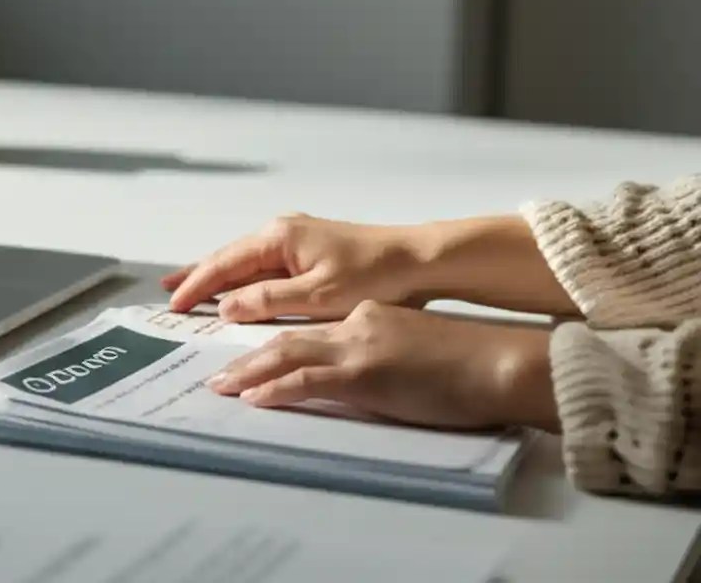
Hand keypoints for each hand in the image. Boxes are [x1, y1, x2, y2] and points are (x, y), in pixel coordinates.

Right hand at [164, 214, 427, 321]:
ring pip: (244, 261)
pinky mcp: (309, 250)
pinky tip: (236, 286)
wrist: (418, 260)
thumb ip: (267, 301)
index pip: (224, 264)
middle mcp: (282, 231)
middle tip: (167, 290)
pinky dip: (242, 277)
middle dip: (197, 276)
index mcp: (278, 237)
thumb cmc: (373, 276)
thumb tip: (225, 306)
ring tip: (188, 286)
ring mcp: (296, 238)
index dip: (196, 286)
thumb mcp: (317, 296)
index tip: (174, 304)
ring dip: (217, 277)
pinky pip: (263, 265)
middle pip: (228, 257)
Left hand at [208, 301, 559, 430]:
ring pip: (286, 354)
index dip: (275, 342)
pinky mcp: (363, 373)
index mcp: (369, 316)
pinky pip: (306, 379)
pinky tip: (254, 398)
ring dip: (248, 373)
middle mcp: (356, 324)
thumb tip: (362, 376)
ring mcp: (357, 346)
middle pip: (287, 337)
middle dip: (247, 356)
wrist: (499, 363)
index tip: (251, 357)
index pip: (310, 329)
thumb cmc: (468, 364)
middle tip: (217, 375)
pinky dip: (276, 388)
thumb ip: (381, 355)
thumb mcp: (414, 350)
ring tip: (221, 387)